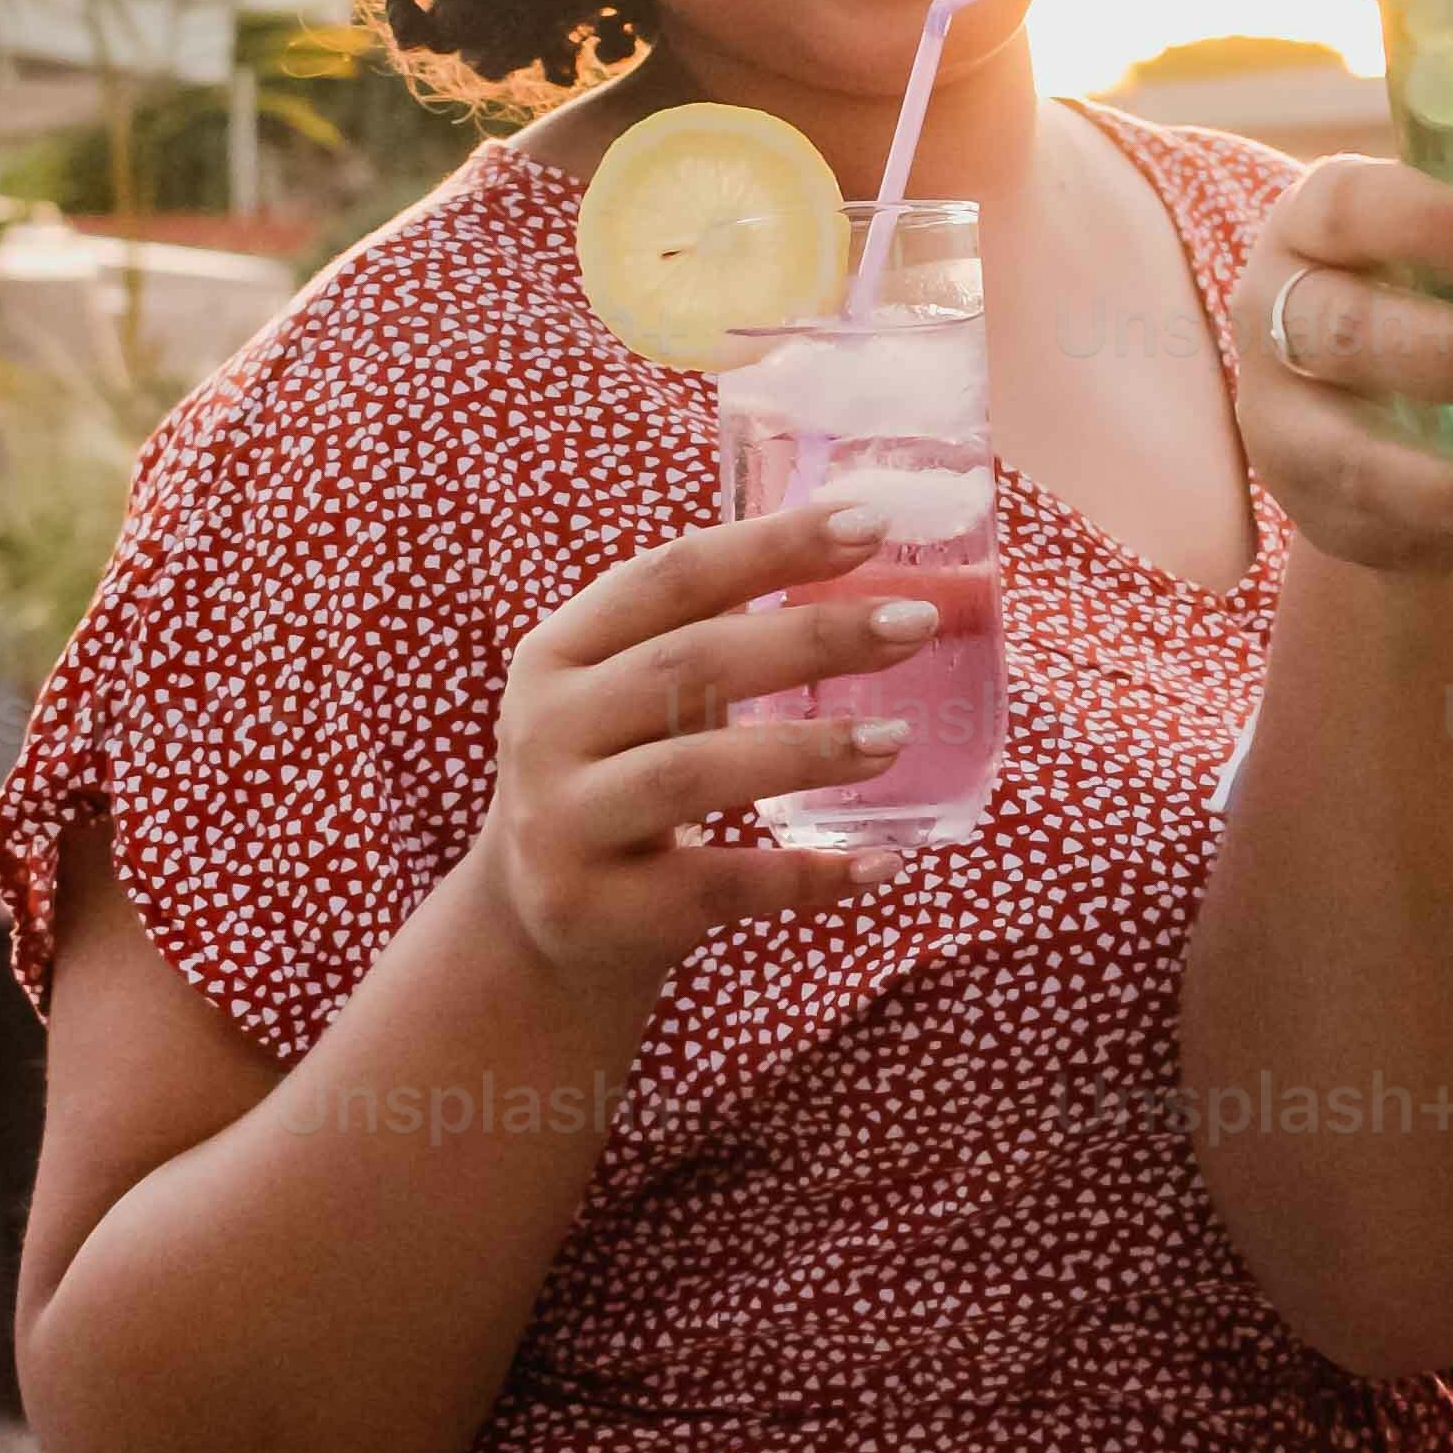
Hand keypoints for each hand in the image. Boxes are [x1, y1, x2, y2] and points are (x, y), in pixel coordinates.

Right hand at [471, 497, 934, 986]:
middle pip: (689, 665)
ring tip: (896, 738)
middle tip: (915, 624)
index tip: (871, 523)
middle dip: (813, 637)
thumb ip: (709, 635)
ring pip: (693, 772)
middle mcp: (547, 728)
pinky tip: (880, 860)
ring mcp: (563, 823)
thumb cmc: (619, 777)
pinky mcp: (597, 909)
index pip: (669, 577)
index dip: (770, 544)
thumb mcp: (631, 696)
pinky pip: (719, 885)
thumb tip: (865, 566)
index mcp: (560, 651)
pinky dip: (804, 874)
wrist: (538, 928)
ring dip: (806, 751)